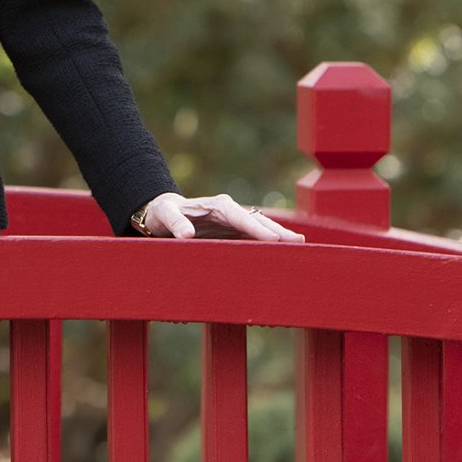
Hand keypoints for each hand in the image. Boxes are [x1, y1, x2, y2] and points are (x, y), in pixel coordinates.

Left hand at [136, 191, 301, 241]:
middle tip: (299, 242)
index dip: (256, 228)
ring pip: (261, 230)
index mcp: (217, 206)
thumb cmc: (163, 213)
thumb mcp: (164, 215)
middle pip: (258, 221)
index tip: (273, 239)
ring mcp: (234, 223)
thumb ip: (175, 223)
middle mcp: (230, 212)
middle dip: (278, 231)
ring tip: (298, 247)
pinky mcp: (234, 234)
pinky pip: (253, 239)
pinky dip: (267, 246)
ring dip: (279, 238)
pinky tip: (281, 255)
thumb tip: (187, 235)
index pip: (240, 216)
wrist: (163, 214)